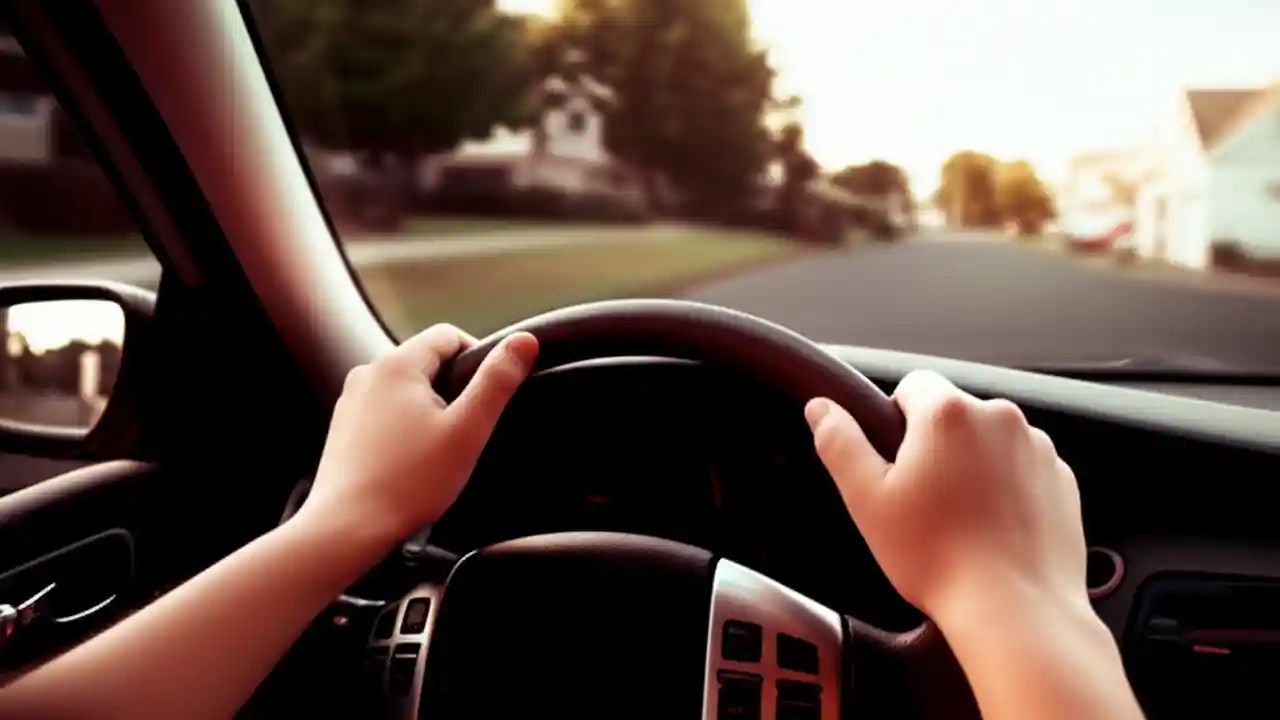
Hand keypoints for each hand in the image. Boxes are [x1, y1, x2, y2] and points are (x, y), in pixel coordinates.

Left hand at [302, 324, 538, 544]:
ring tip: (438, 450)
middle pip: (426, 362)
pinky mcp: (344, 427)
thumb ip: (497, 382)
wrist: (348, 527)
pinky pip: (386, 411)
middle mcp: (368, 374)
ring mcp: (351, 400)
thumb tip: (524, 341)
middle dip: (452, 389)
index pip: (448, 336)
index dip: (478, 359)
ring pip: (406, 389)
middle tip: (464, 431)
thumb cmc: (410, 482)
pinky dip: (405, 427)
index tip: (486, 398)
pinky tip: (411, 461)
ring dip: (429, 409)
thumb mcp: (467, 430)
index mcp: (397, 365)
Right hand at [805, 370, 1087, 628]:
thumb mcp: (866, 500)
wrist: (1014, 610)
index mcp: (948, 413)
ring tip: (959, 521)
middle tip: (921, 500)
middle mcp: (1000, 418)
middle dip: (935, 446)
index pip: (913, 385)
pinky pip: (1022, 469)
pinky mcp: (1062, 480)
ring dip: (972, 466)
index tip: (896, 464)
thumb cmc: (937, 557)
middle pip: (953, 413)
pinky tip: (991, 529)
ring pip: (989, 441)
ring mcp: (1038, 448)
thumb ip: (839, 443)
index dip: (896, 421)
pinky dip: (1006, 489)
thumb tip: (821, 408)